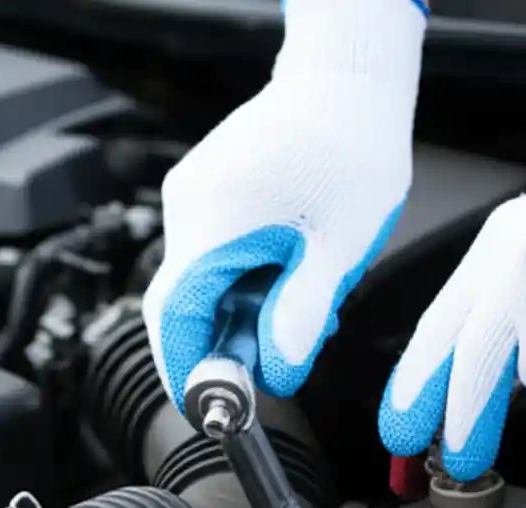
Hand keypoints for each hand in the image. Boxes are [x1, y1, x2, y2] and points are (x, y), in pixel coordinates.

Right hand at [143, 0, 424, 407]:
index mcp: (212, 224)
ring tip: (304, 308)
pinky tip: (292, 277)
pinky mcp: (211, 190)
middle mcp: (188, 207)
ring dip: (244, 312)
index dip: (190, 372)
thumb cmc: (352, 149)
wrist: (349, 81)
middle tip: (279, 362)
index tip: (216, 407)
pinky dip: (247, 280)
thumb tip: (276, 375)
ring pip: (204, 282)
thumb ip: (301, 319)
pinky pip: (216, 253)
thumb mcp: (339, 251)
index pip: (174, 320)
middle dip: (227, 345)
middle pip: (185, 304)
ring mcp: (196, 195)